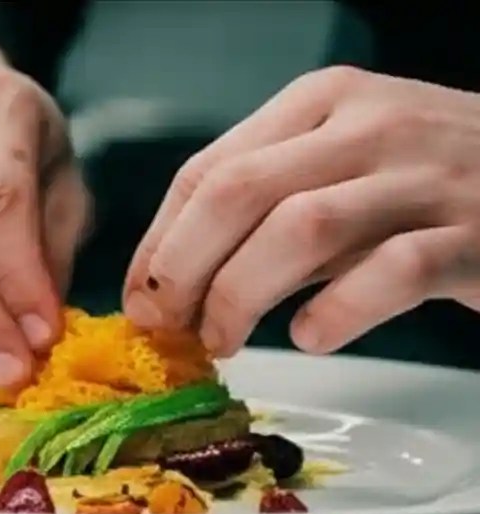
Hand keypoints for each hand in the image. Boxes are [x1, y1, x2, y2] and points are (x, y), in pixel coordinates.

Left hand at [123, 65, 479, 356]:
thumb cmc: (427, 180)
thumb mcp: (339, 165)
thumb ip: (265, 205)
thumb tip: (170, 280)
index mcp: (322, 101)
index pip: (209, 170)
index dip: (159, 242)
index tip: (140, 297)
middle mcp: (369, 125)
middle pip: (238, 193)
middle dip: (183, 268)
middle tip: (167, 325)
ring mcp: (426, 177)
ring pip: (301, 229)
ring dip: (242, 295)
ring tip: (223, 339)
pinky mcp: (475, 235)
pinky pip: (390, 274)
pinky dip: (336, 311)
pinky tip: (310, 335)